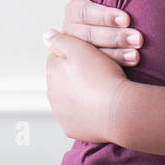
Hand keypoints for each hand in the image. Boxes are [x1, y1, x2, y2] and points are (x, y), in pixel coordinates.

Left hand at [43, 28, 128, 143]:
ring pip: (70, 99)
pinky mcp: (72, 129)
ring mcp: (61, 114)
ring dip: (81, 95)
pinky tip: (100, 107)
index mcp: (53, 72)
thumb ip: (61, 40)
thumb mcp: (81, 48)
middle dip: (76, 76)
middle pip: (64, 80)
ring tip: (102, 90)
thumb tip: (46, 35)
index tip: (92, 56)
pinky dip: (86, 113)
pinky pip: (78, 118)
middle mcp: (52, 94)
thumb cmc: (101, 76)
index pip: (59, 58)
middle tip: (99, 73)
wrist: (118, 110)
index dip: (76, 55)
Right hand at [61, 0, 143, 66]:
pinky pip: (98, 67)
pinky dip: (117, 64)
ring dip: (116, 53)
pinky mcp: (85, 64)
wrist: (114, 18)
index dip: (104, 15)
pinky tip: (132, 62)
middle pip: (88, 34)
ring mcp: (76, 49)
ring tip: (136, 54)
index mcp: (74, 9)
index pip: (83, 12)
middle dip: (115, 37)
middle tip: (138, 38)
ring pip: (92, 53)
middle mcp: (70, 30)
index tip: (126, 19)